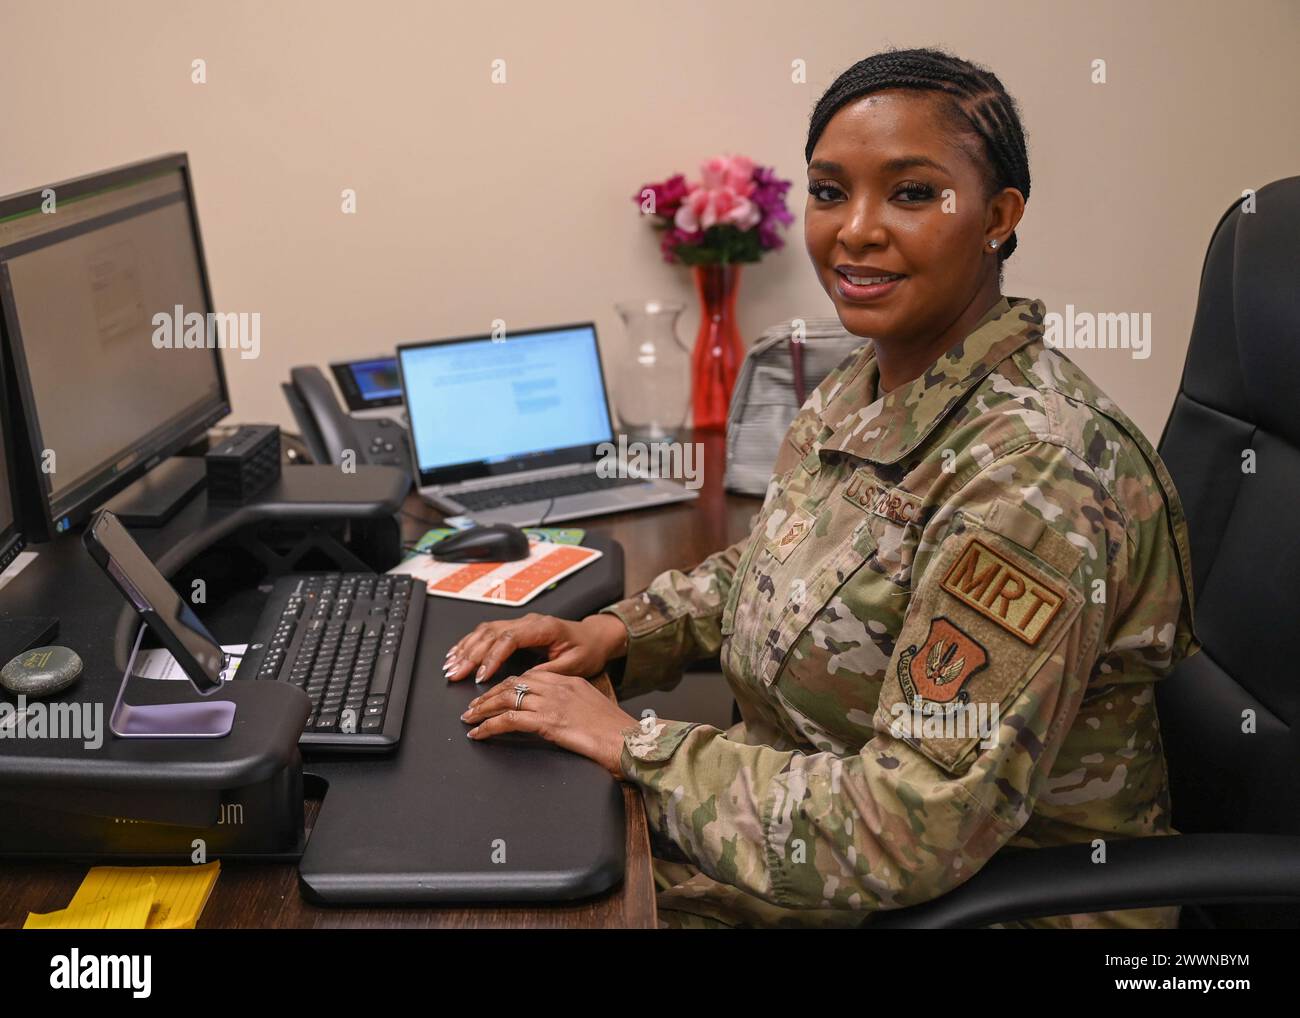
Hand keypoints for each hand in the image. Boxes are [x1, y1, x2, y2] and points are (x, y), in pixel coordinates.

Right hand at [443, 612, 627, 684]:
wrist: (595, 637)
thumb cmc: (588, 650)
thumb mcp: (575, 665)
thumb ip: (550, 672)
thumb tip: (524, 681)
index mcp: (544, 628)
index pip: (510, 638)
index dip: (492, 656)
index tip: (480, 676)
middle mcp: (529, 622)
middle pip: (492, 633)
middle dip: (471, 655)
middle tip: (454, 674)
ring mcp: (521, 623)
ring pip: (486, 631)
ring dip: (466, 648)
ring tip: (450, 666)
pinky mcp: (517, 629)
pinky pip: (488, 632)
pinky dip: (471, 643)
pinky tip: (458, 653)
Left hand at [460, 670, 639, 777]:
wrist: (630, 741)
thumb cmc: (617, 733)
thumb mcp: (593, 710)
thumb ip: (574, 707)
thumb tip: (560, 717)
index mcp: (570, 682)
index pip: (530, 678)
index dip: (507, 685)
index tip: (495, 695)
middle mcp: (559, 687)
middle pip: (513, 683)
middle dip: (489, 695)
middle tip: (473, 706)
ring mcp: (553, 702)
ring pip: (506, 698)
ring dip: (483, 709)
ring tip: (469, 719)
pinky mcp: (548, 721)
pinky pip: (510, 720)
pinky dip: (489, 726)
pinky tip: (479, 734)